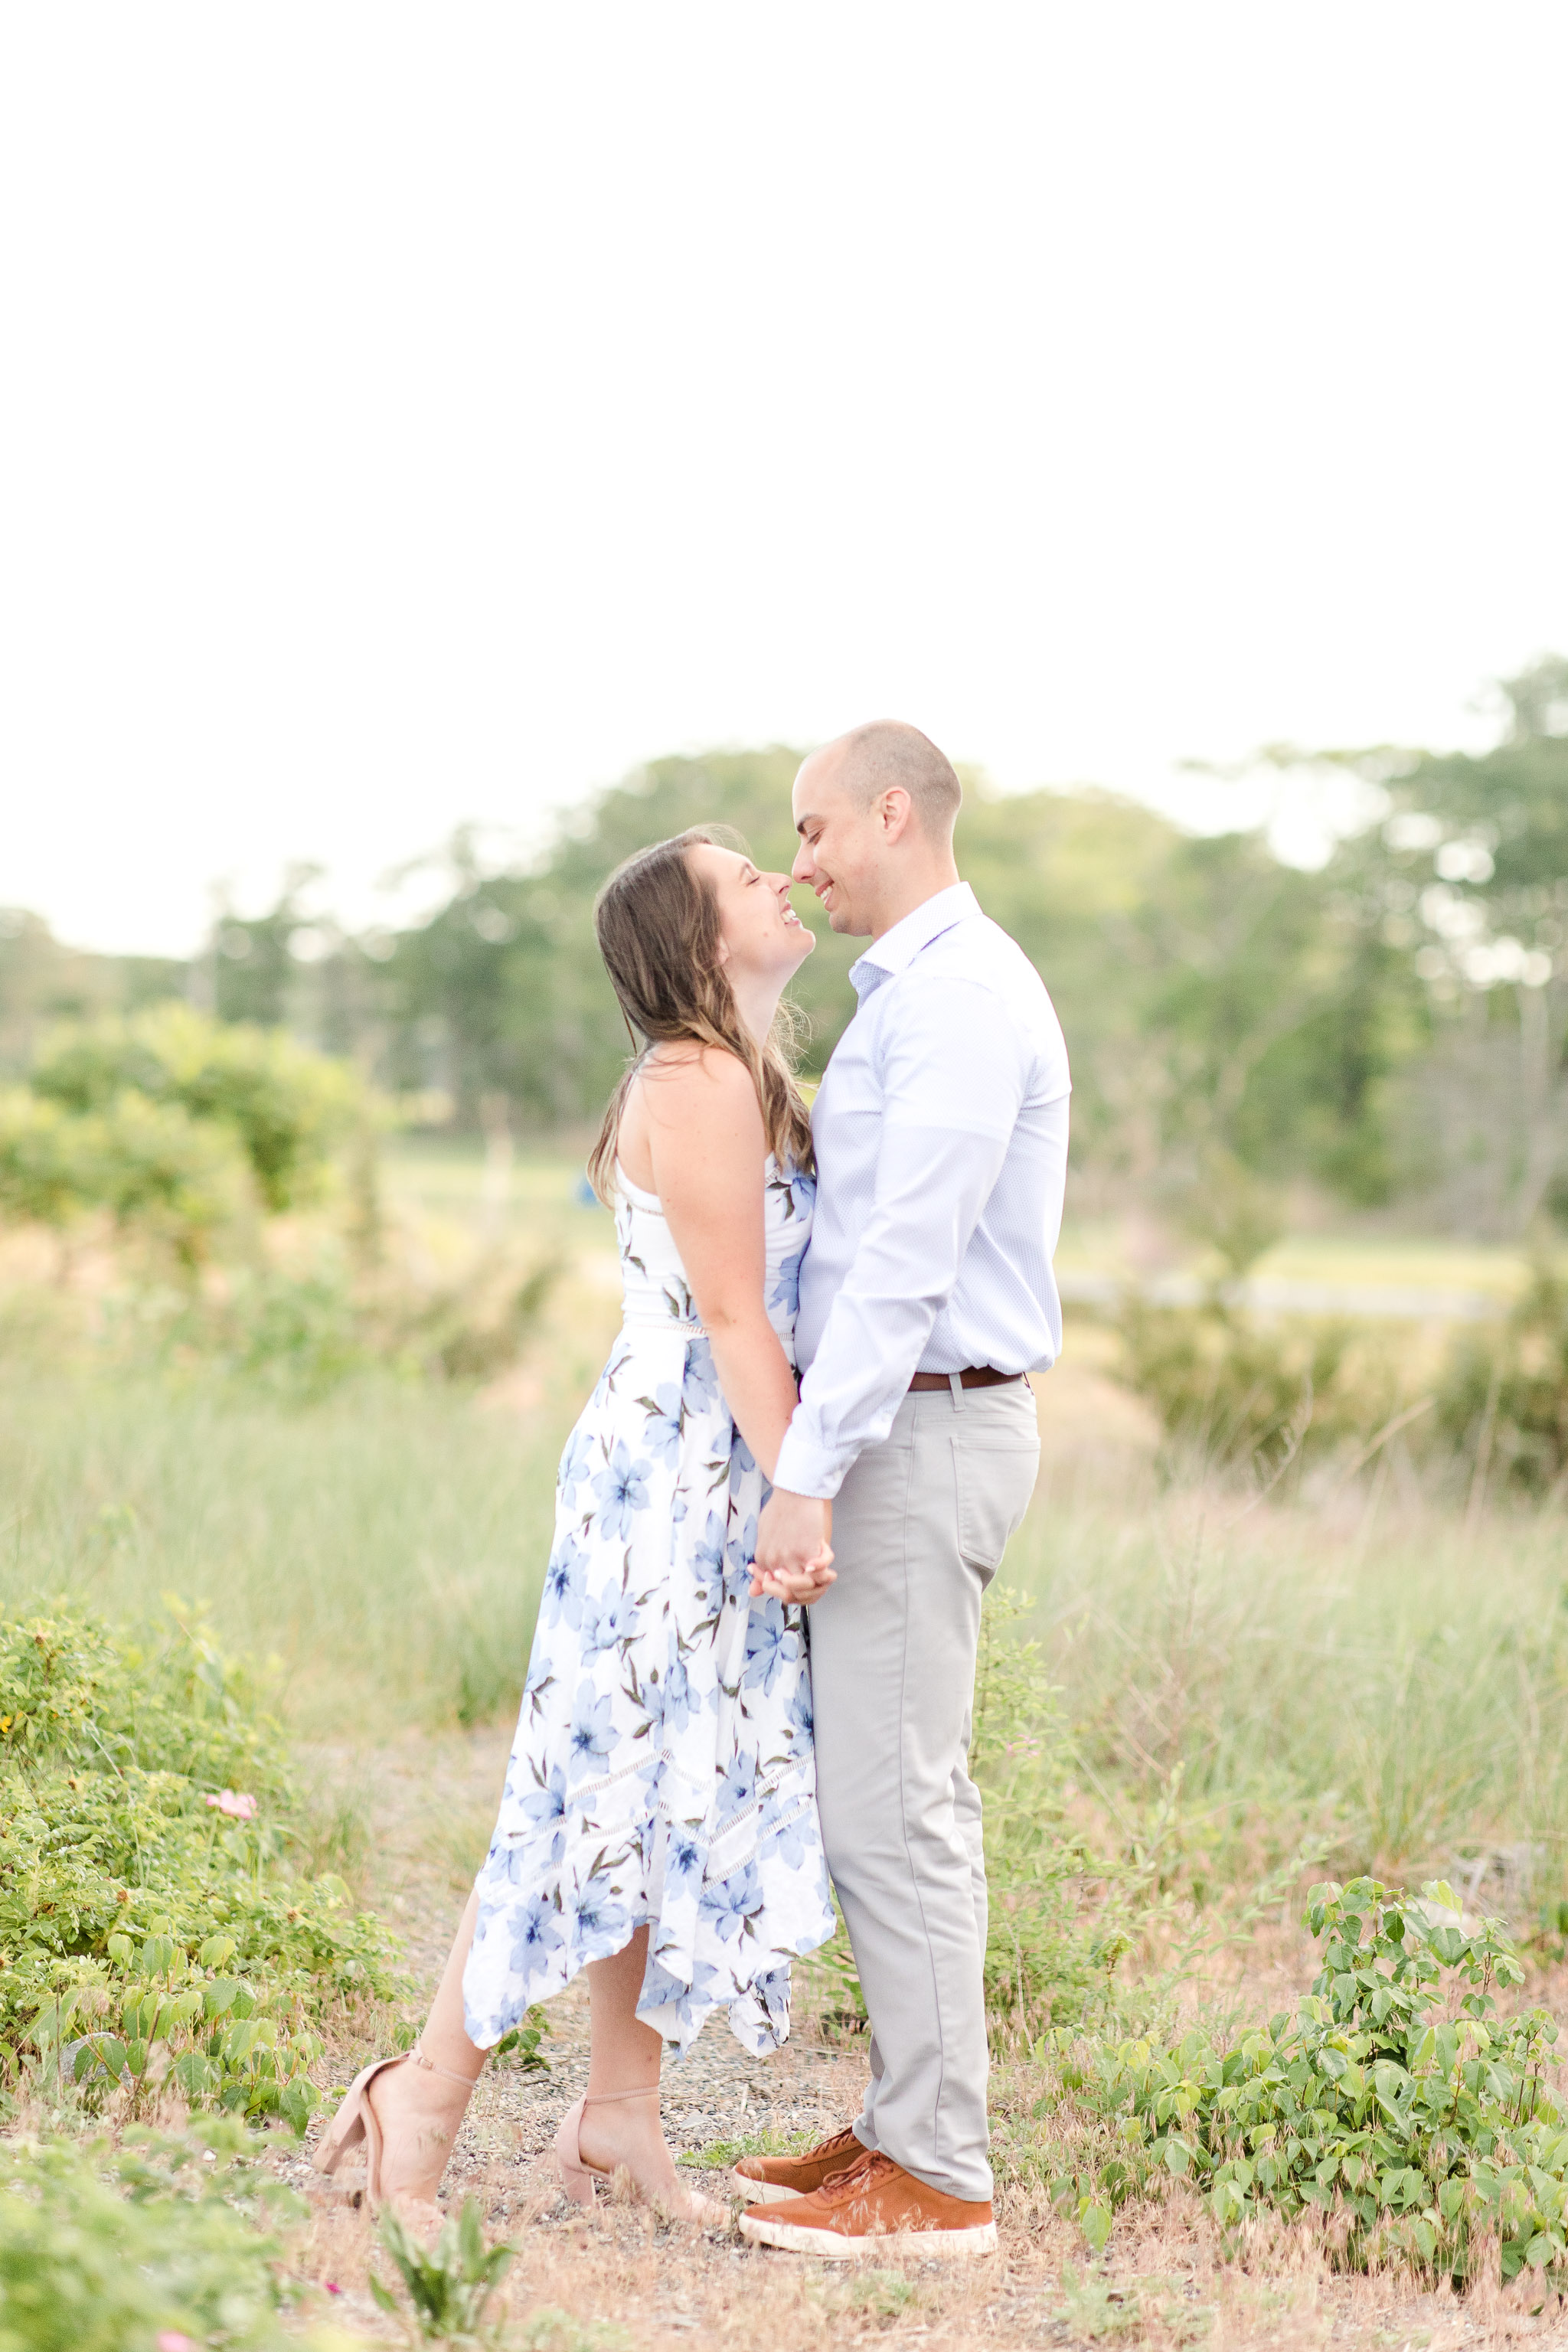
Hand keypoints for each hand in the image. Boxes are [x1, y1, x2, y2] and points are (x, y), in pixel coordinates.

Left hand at [752, 1489, 835, 1605]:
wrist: (795, 1490)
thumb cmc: (781, 1508)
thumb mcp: (764, 1535)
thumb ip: (761, 1564)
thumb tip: (752, 1593)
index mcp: (762, 1558)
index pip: (773, 1588)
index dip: (788, 1585)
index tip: (799, 1572)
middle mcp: (774, 1562)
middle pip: (789, 1594)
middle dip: (804, 1588)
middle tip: (812, 1572)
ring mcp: (790, 1559)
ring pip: (806, 1586)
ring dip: (817, 1579)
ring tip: (820, 1563)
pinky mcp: (807, 1552)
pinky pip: (820, 1572)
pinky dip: (825, 1568)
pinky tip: (823, 1557)